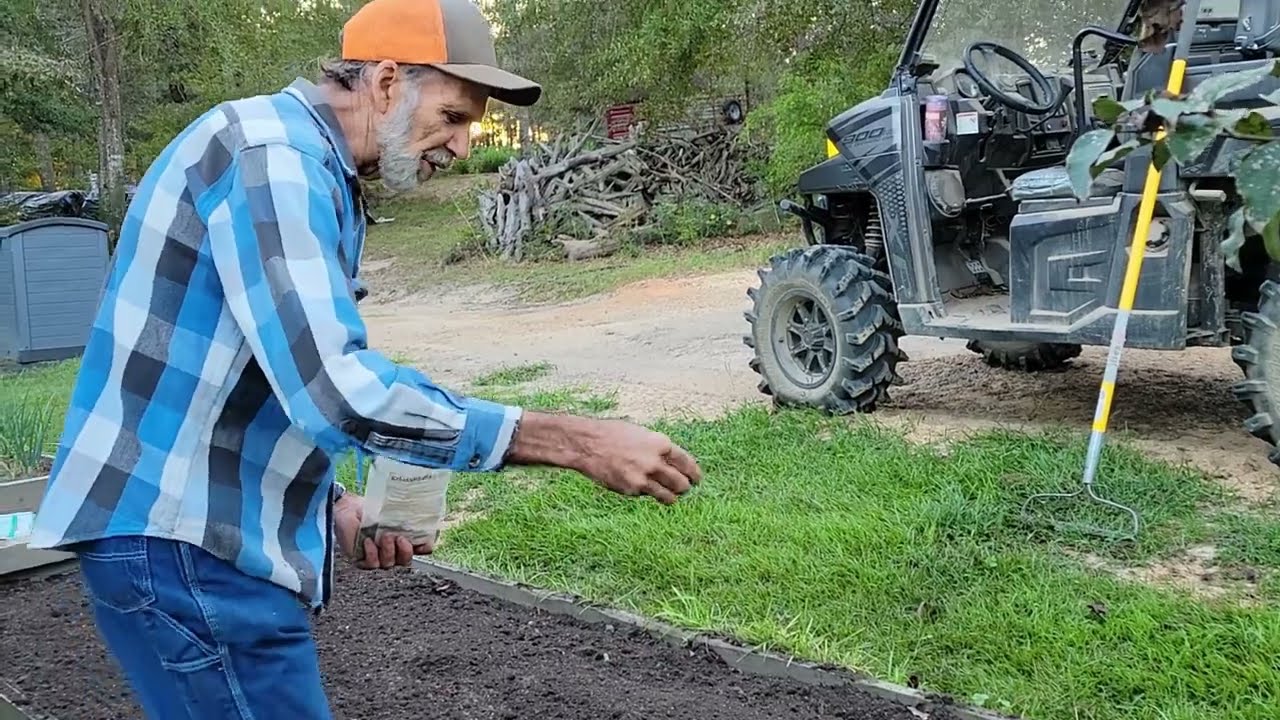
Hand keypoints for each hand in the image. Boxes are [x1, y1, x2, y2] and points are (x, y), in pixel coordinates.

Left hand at [333, 492, 434, 569]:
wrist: (346, 508)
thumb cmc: (368, 509)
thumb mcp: (388, 511)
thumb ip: (402, 518)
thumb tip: (419, 515)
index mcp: (401, 539)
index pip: (420, 549)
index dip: (424, 548)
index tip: (425, 542)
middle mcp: (391, 551)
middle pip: (405, 561)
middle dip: (405, 552)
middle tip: (401, 538)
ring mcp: (376, 557)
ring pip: (389, 564)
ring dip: (389, 551)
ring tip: (384, 536)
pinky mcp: (361, 560)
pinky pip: (371, 564)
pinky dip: (372, 553)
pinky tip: (368, 541)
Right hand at [573, 419, 702, 503]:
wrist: (588, 444)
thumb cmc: (612, 434)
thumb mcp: (641, 433)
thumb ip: (657, 447)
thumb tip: (672, 460)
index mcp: (661, 443)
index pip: (687, 463)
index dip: (695, 473)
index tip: (697, 478)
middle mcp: (655, 462)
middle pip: (682, 483)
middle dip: (685, 487)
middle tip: (685, 488)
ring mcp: (644, 478)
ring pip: (669, 496)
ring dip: (673, 496)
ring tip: (672, 496)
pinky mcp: (632, 490)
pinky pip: (647, 495)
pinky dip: (648, 493)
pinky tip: (643, 487)